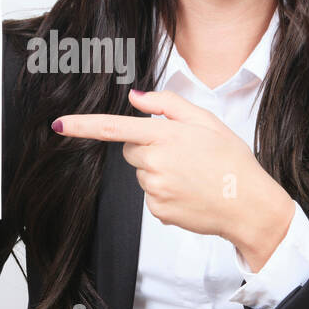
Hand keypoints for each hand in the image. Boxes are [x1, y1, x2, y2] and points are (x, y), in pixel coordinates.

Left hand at [53, 89, 295, 269]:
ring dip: (160, 171)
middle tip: (183, 154)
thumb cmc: (232, 160)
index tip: (59, 124)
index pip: (114, 128)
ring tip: (192, 175)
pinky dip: (166, 193)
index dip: (83, 126)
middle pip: (130, 150)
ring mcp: (155, 189)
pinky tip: (190, 192)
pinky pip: (151, 196)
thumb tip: (136, 97)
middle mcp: (156, 163)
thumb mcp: (206, 121)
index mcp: (165, 136)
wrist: (249, 205)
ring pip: (142, 173)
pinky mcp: (158, 210)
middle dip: (149, 148)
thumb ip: (168, 104)